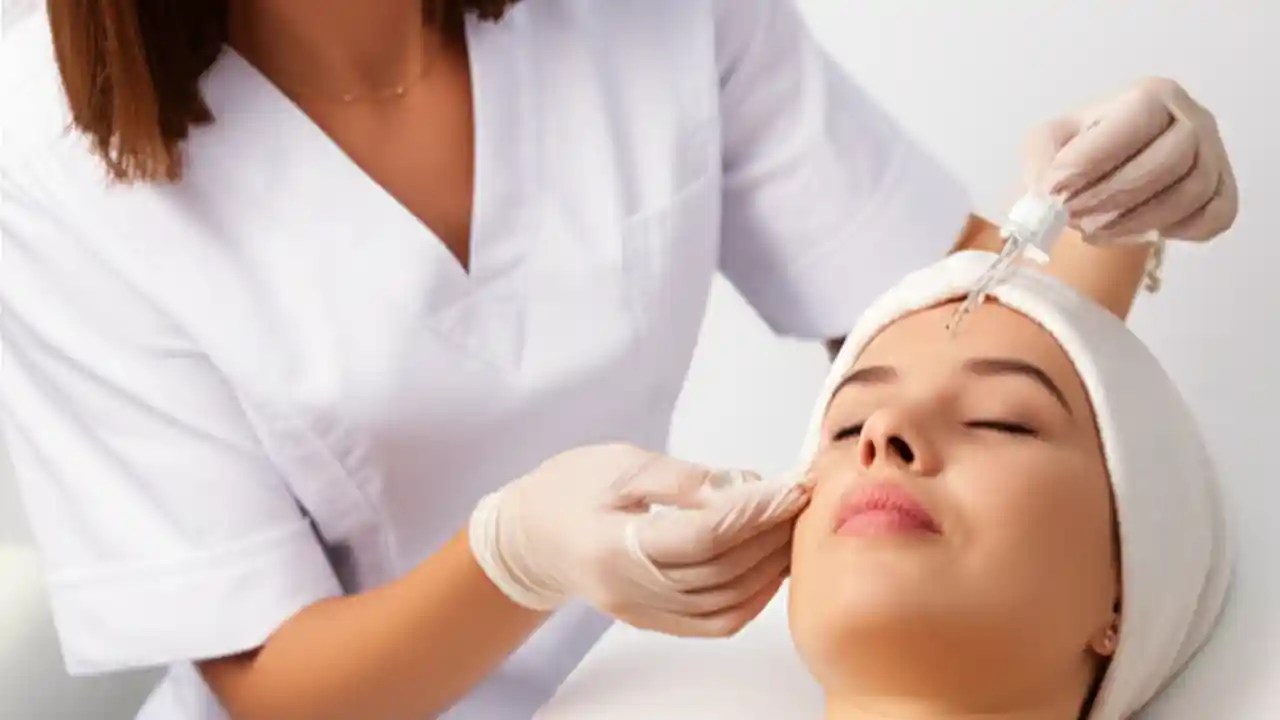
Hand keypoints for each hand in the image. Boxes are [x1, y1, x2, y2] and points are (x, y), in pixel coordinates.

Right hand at [469, 444, 808, 636]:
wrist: (529, 537)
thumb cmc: (568, 488)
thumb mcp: (619, 464)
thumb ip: (681, 478)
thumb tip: (745, 487)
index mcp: (615, 544)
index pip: (702, 534)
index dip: (754, 512)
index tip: (791, 487)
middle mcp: (631, 588)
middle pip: (719, 569)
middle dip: (770, 534)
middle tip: (803, 501)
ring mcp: (643, 612)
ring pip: (725, 601)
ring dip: (768, 566)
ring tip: (793, 528)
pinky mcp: (653, 621)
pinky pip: (714, 623)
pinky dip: (751, 599)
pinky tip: (770, 569)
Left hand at [1023, 77, 1237, 243]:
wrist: (1108, 173)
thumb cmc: (1081, 150)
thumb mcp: (1049, 143)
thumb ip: (1042, 159)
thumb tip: (1049, 191)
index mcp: (1150, 95)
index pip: (1137, 117)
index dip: (1095, 157)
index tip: (1055, 188)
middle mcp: (1192, 119)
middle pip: (1168, 160)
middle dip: (1113, 196)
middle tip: (1072, 217)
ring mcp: (1214, 156)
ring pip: (1190, 193)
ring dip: (1136, 221)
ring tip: (1093, 231)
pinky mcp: (1223, 192)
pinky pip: (1214, 217)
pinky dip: (1176, 231)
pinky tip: (1138, 232)